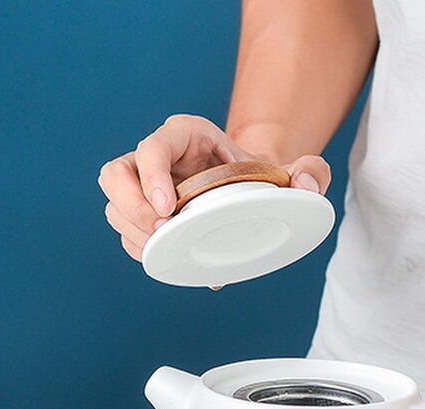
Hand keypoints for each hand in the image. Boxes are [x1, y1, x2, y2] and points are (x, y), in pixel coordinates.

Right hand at [98, 114, 330, 259]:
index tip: (168, 208)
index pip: (153, 147)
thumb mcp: (288, 171)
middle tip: (159, 234)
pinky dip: (138, 248)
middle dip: (131, 208)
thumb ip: (310, 172)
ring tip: (163, 249)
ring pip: (114, 205)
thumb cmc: (259, 178)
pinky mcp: (140, 214)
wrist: (245, 191)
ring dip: (133, 232)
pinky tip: (164, 258)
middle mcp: (155, 158)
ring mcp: (142, 187)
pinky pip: (124, 231)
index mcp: (185, 136)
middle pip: (115, 175)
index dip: (152, 176)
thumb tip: (306, 183)